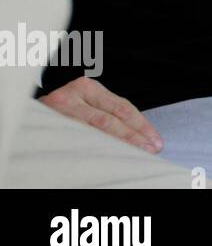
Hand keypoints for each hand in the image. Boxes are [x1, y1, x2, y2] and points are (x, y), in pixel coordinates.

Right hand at [38, 77, 163, 153]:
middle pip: (107, 120)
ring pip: (90, 132)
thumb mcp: (87, 100)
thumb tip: (141, 135)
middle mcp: (71, 97)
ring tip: (133, 157)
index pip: (121, 107)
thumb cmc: (66, 105)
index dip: (140, 125)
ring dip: (114, 146)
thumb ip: (109, 112)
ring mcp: (56, 113)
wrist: (23, 104)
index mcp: (88, 87)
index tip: (155, 139)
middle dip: (131, 137)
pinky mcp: (46, 126)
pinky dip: (92, 150)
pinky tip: (106, 158)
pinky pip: (73, 140)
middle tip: (149, 150)